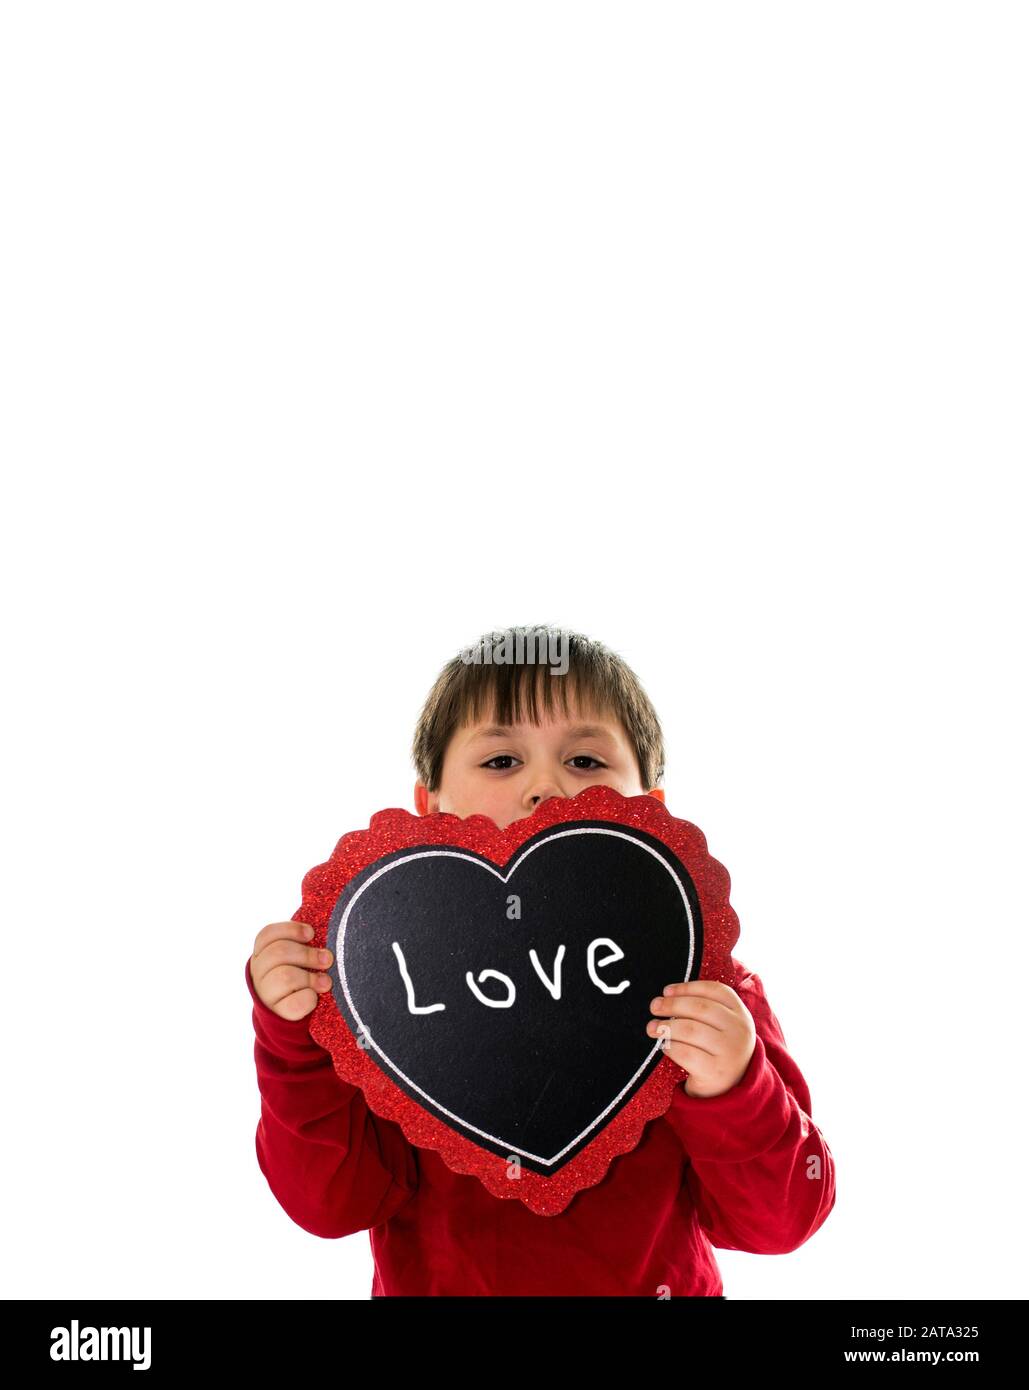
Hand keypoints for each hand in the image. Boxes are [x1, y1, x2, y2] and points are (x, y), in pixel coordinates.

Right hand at [250, 920, 333, 1020]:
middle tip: (327, 959)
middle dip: (307, 954)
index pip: (268, 934)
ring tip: (326, 982)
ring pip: (285, 977)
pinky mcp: (278, 1012)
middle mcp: (259, 971)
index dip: (291, 930)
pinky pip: (294, 1003)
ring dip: (310, 977)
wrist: (290, 1009)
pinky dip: (309, 998)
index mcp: (262, 952)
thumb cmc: (298, 972)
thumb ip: (304, 943)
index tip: (311, 934)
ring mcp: (266, 992)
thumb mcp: (297, 954)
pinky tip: (314, 997)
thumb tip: (327, 940)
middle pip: (278, 952)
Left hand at [647, 980, 756, 1097]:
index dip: (687, 987)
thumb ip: (703, 1007)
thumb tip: (666, 997)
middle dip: (672, 1004)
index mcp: (741, 1014)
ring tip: (652, 1027)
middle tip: (654, 1006)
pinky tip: (665, 1045)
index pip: (715, 991)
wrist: (731, 1087)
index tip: (666, 991)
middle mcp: (739, 1030)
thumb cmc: (718, 1048)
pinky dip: (670, 1046)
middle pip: (700, 1008)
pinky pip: (685, 1053)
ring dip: (666, 1026)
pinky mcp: (715, 1072)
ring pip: (690, 1029)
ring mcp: (729, 1052)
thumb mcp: (722, 1025)